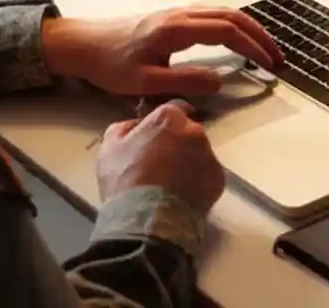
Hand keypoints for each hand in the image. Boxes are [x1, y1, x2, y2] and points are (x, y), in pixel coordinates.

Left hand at [41, 7, 284, 96]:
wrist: (82, 44)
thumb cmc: (109, 63)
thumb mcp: (145, 81)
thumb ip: (184, 82)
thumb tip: (218, 82)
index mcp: (178, 29)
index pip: (228, 32)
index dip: (253, 46)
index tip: (269, 64)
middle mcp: (182, 15)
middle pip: (233, 16)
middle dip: (260, 35)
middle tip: (277, 58)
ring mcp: (178, 14)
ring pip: (224, 12)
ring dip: (249, 28)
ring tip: (264, 49)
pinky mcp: (173, 19)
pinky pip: (213, 15)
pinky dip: (234, 25)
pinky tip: (237, 39)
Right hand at [97, 101, 224, 213]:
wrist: (147, 219)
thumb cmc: (124, 180)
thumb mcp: (109, 148)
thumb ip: (123, 128)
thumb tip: (135, 124)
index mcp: (168, 118)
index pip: (174, 108)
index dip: (165, 121)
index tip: (159, 133)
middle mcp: (194, 130)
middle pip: (188, 131)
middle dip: (178, 142)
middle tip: (162, 162)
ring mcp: (209, 154)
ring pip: (200, 153)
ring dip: (189, 161)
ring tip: (172, 183)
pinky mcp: (218, 178)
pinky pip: (207, 175)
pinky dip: (198, 181)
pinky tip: (183, 195)